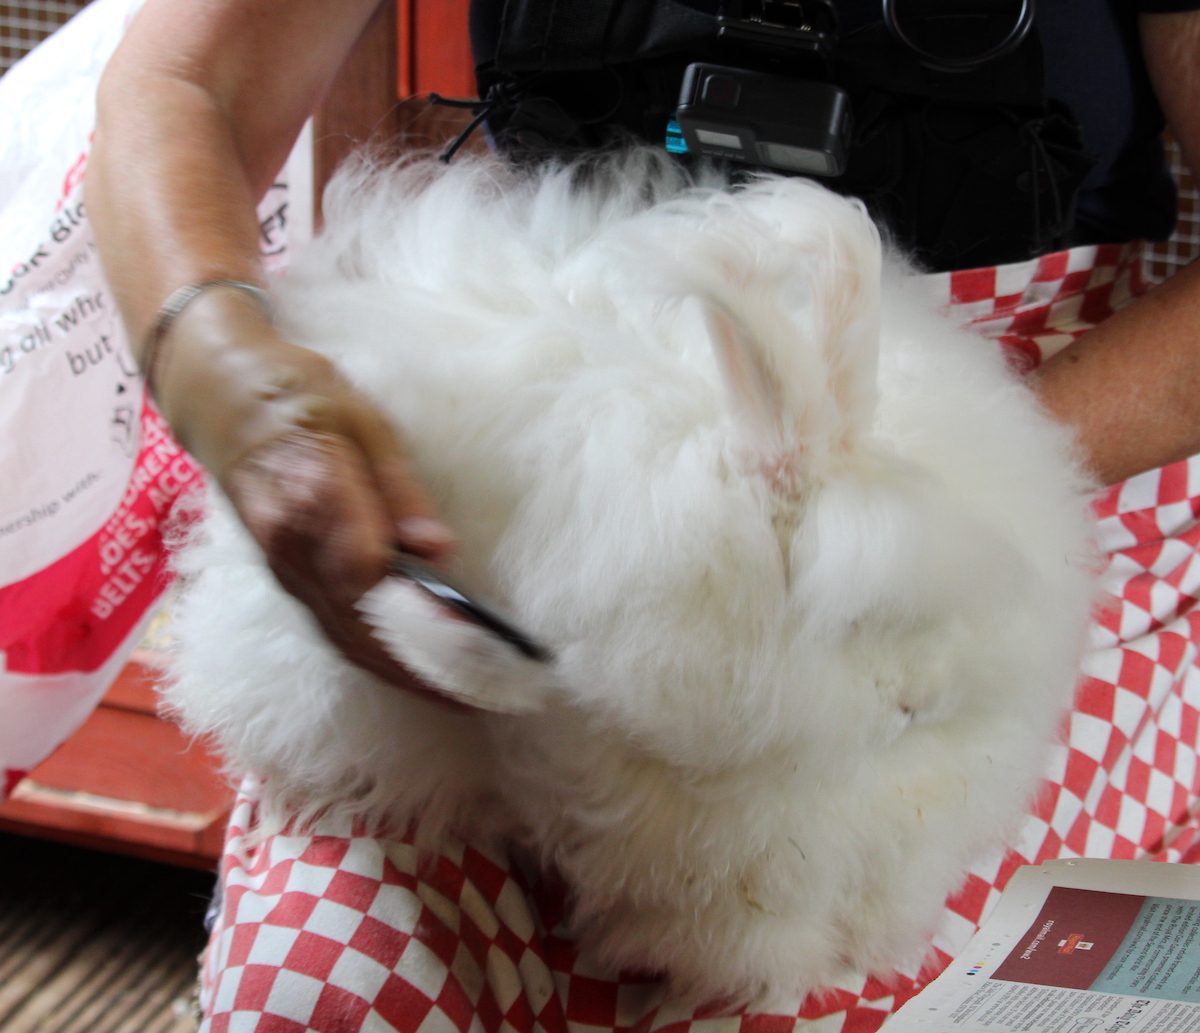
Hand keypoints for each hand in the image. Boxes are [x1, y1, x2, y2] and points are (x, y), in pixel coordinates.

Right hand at [156, 285, 459, 700]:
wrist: (215, 390)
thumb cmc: (298, 393)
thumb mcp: (363, 422)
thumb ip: (400, 491)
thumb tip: (439, 552)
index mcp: (314, 500)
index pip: (376, 582)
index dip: (424, 619)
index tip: (477, 644)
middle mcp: (291, 549)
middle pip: (361, 628)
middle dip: (422, 670)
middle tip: (481, 694)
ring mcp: (281, 569)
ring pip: (344, 640)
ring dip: (400, 674)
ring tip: (456, 694)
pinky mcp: (283, 577)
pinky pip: (330, 628)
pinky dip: (373, 657)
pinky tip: (410, 668)